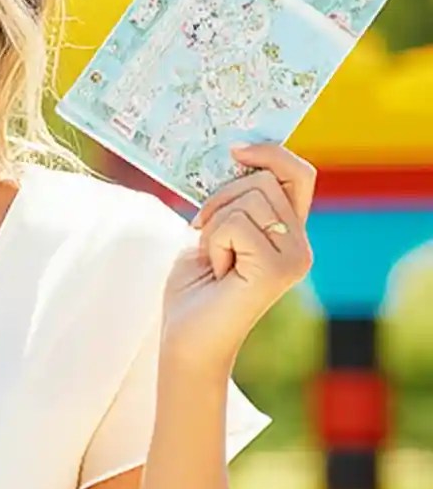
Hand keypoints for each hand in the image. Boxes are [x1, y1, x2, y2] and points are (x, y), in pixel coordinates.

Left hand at [161, 144, 315, 369]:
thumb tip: (237, 153)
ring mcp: (295, 257)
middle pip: (263, 179)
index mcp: (289, 232)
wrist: (187, 338)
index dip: (271, 153)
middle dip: (220, 198)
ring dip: (214, 224)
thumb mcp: (212, 230)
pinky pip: (234, 223)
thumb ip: (233, 200)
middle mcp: (300, 244)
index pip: (298, 174)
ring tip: (216, 260)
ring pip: (247, 197)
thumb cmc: (194, 286)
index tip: (235, 150)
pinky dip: (212, 243)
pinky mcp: (278, 269)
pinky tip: (217, 273)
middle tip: (206, 236)